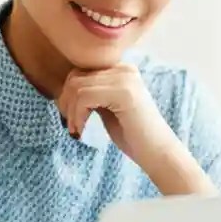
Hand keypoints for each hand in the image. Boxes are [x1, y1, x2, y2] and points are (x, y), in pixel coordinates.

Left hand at [57, 63, 177, 167]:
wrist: (157, 152)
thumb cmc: (131, 134)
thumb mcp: (107, 106)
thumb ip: (92, 92)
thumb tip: (63, 89)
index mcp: (121, 69)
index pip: (80, 71)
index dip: (68, 95)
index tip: (71, 118)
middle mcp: (124, 69)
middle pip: (75, 77)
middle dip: (65, 103)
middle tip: (71, 124)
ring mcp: (125, 79)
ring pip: (76, 87)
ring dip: (70, 112)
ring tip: (76, 129)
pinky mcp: (123, 92)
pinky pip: (83, 97)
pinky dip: (76, 116)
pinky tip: (81, 130)